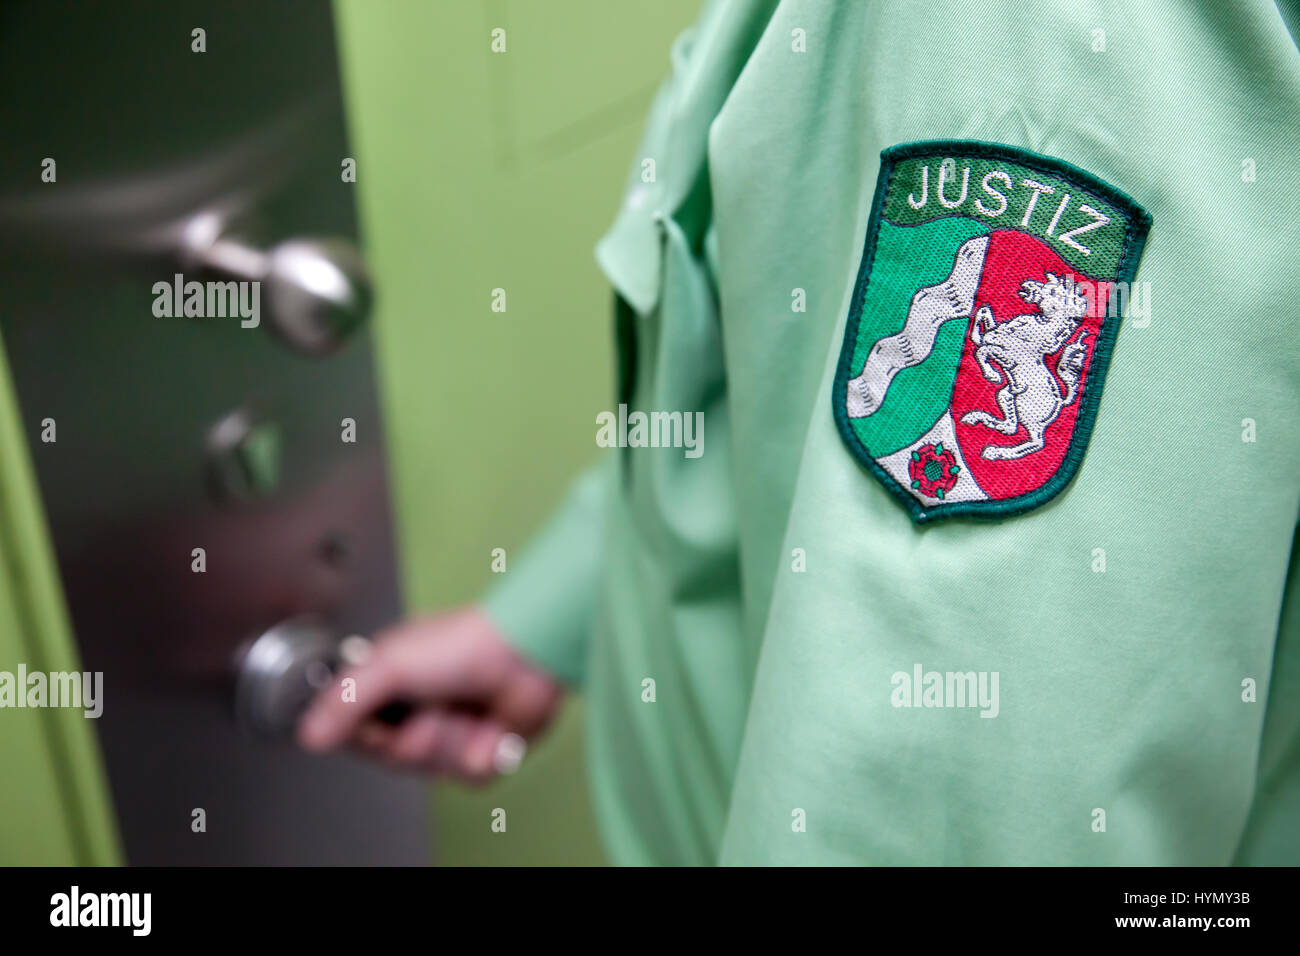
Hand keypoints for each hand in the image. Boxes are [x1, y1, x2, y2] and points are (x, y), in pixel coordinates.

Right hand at [296, 606, 562, 782]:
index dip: (366, 735)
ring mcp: (452, 729)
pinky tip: (492, 726)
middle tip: (431, 712)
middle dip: (414, 740)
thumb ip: (343, 700)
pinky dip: (483, 753)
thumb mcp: (389, 664)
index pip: (356, 732)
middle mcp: (418, 707)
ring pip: (432, 770)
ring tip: (466, 713)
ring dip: (451, 744)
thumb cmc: (464, 644)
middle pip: (393, 756)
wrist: (527, 653)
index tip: (378, 723)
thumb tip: (308, 735)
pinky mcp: (484, 747)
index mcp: (390, 684)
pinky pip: (470, 775)